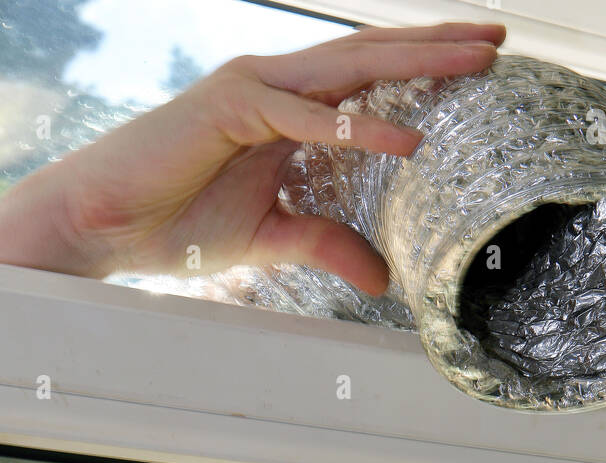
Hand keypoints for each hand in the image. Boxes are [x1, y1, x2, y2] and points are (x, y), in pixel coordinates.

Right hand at [0, 22, 504, 287]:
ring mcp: (253, 89)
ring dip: (415, 64)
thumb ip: (328, 244)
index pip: (370, 80)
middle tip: (498, 41)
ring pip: (348, 68)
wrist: (107, 223)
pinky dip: (355, 125)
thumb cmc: (179, 222)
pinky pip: (303, 116)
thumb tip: (383, 277)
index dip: (425, 68)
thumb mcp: (273, 237)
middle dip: (437, 47)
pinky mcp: (228, 106)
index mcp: (289, 109)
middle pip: (372, 58)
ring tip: (474, 62)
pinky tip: (407, 136)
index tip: (481, 64)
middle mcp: (277, 87)